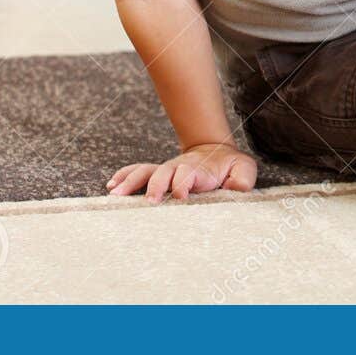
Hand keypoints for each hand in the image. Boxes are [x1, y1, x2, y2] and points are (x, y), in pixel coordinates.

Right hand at [107, 142, 257, 203]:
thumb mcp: (243, 169)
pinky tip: (112, 186)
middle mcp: (177, 168)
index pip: (186, 174)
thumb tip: (234, 189)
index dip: (183, 184)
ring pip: (145, 172)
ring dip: (130, 181)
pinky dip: (124, 175)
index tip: (181, 197)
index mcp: (198, 169)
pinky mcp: (158, 174)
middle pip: (161, 173)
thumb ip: (242, 179)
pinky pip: (137, 171)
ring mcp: (165, 170)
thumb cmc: (230, 166)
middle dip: (154, 186)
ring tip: (116, 194)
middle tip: (149, 202)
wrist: (216, 152)